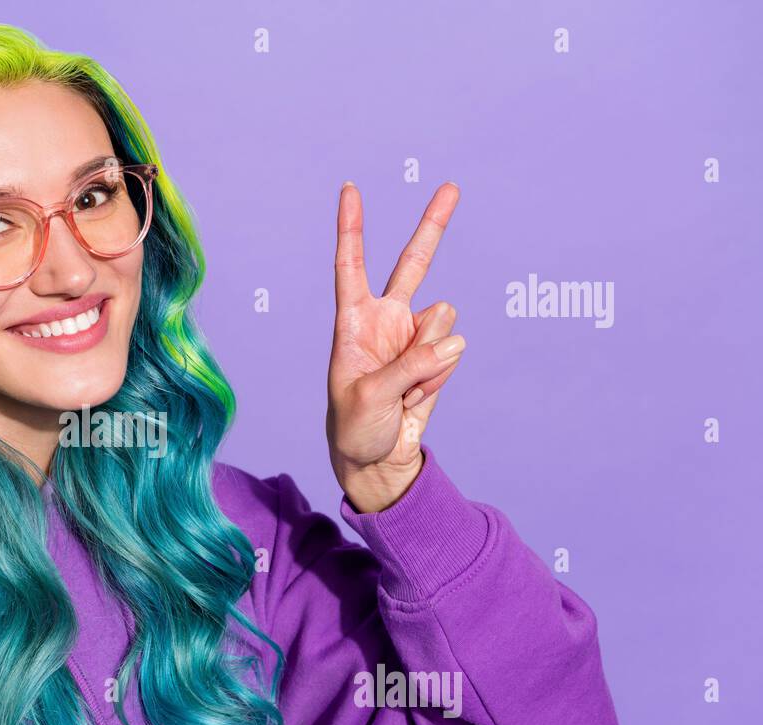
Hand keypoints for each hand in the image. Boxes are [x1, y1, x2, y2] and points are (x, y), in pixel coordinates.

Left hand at [326, 181, 464, 512]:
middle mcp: (386, 321)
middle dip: (433, 225)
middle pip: (412, 264)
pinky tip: (416, 397)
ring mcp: (414, 337)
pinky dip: (437, 379)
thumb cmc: (355, 428)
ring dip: (429, 361)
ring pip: (443, 323)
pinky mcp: (437, 357)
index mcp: (354, 322)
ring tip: (403, 389)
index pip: (351, 266)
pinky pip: (452, 354)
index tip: (349, 189)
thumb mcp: (370, 398)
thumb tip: (453, 339)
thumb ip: (409, 366)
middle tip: (451, 187)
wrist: (375, 460)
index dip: (351, 229)